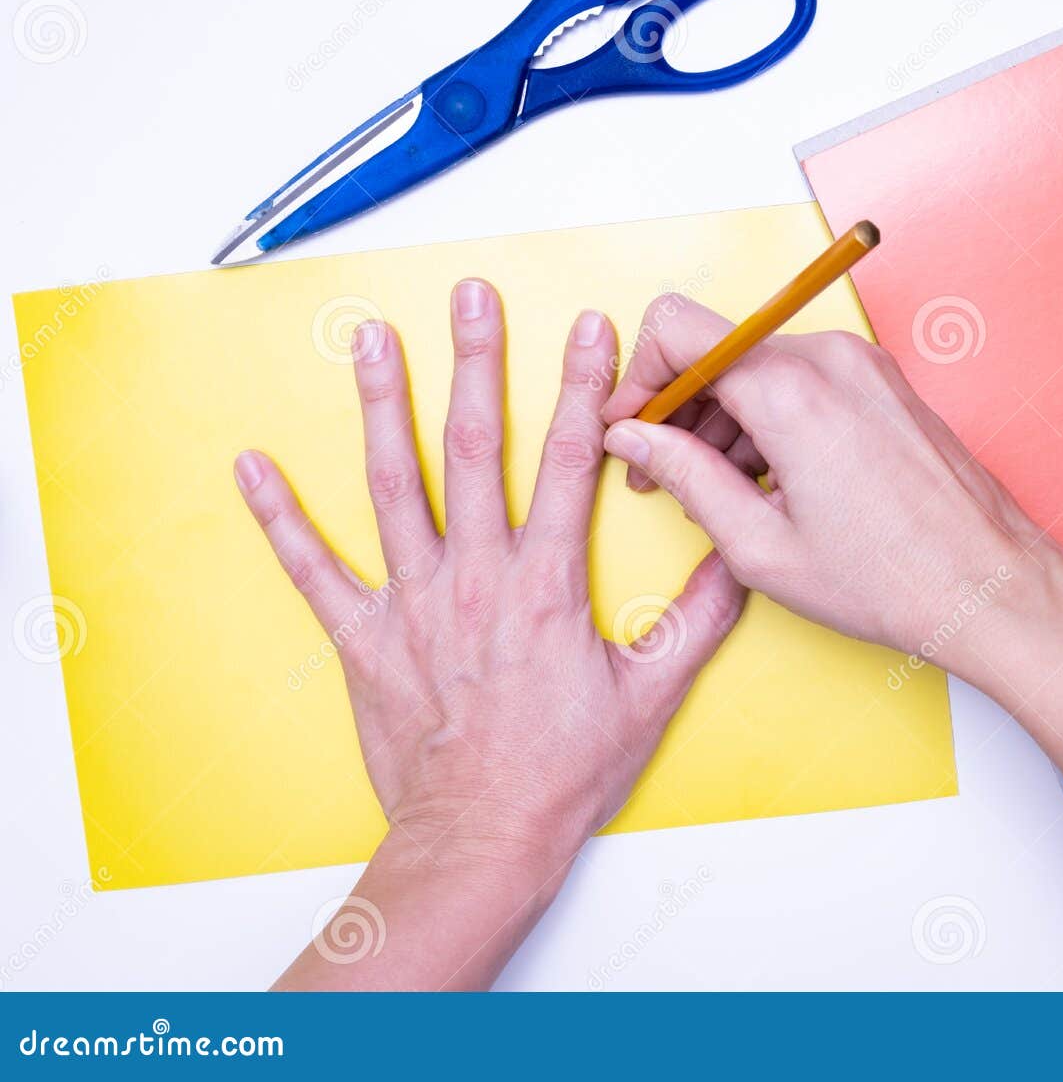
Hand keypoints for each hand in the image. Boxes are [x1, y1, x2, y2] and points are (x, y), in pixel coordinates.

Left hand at [235, 280, 744, 987]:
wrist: (482, 838)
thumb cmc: (563, 771)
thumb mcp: (651, 695)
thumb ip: (697, 619)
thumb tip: (738, 561)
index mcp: (546, 585)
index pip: (572, 464)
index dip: (584, 389)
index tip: (589, 328)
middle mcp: (476, 577)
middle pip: (476, 449)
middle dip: (476, 364)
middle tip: (469, 296)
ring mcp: (412, 603)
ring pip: (392, 486)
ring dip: (382, 407)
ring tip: (372, 339)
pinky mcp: (363, 638)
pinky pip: (312, 569)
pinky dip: (280, 518)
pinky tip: (252, 467)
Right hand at [598, 298, 1062, 678]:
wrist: (986, 585)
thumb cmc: (889, 579)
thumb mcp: (760, 546)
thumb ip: (685, 477)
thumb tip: (634, 439)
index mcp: (791, 391)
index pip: (679, 328)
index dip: (639, 377)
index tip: (630, 424)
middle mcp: (830, 358)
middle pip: (718, 350)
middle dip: (679, 407)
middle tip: (660, 473)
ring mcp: (863, 365)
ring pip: (759, 367)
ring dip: (723, 419)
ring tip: (717, 493)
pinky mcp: (882, 381)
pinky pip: (801, 380)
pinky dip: (768, 419)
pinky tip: (766, 481)